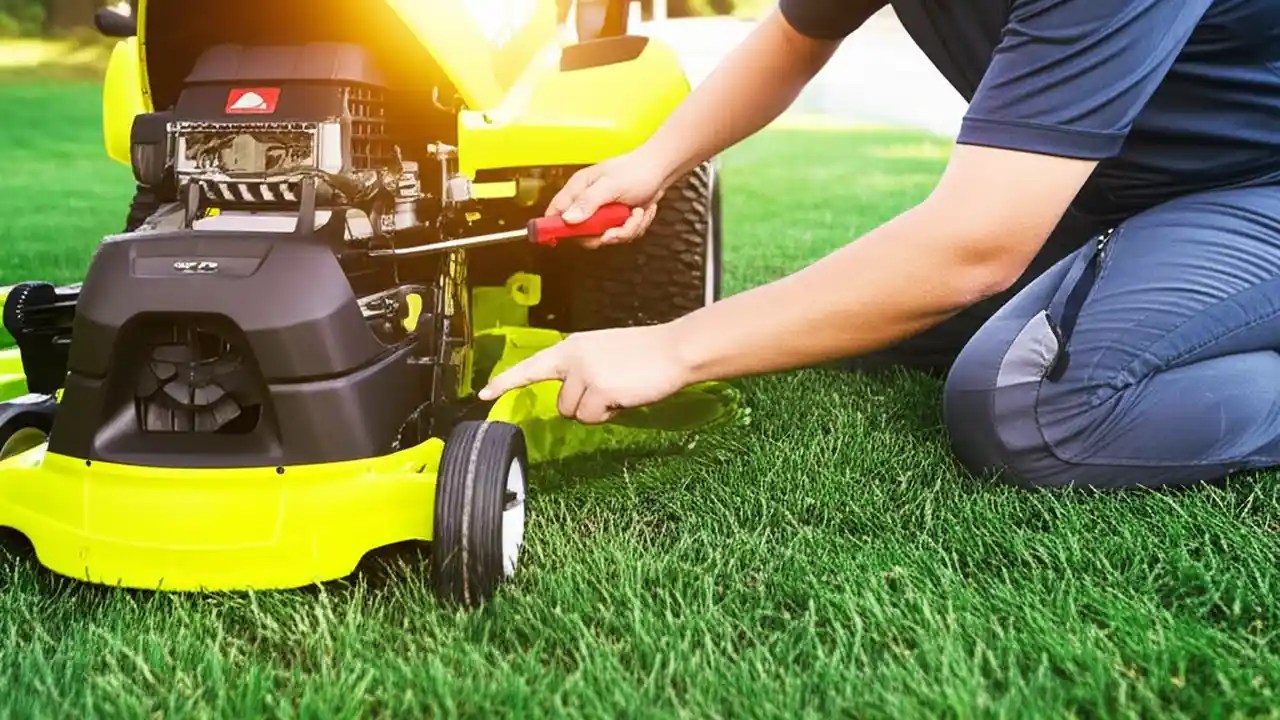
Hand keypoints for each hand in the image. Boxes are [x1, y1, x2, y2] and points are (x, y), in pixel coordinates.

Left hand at [477, 324, 691, 423]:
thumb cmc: (645, 354)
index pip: (532, 366)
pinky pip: (591, 418)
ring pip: (575, 414)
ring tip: (620, 390)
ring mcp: (585, 374)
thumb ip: (582, 369)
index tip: (484, 394)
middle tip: (611, 389)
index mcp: (572, 346)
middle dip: (583, 405)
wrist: (673, 350)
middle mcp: (573, 358)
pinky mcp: (599, 389)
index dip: (507, 382)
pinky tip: (624, 397)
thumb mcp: (604, 353)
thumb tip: (573, 398)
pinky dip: (608, 415)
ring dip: (596, 410)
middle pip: (561, 404)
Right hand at [548, 151, 668, 247]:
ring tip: (636, 212)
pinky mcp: (617, 220)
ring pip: (606, 237)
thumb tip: (568, 219)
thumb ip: (588, 202)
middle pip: (582, 233)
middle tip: (618, 226)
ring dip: (627, 228)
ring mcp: (603, 213)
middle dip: (605, 234)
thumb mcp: (610, 186)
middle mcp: (587, 202)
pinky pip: (621, 235)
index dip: (556, 227)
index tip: (564, 239)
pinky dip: (636, 226)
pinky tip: (641, 211)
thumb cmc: (636, 170)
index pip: (556, 212)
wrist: (661, 170)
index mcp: (578, 189)